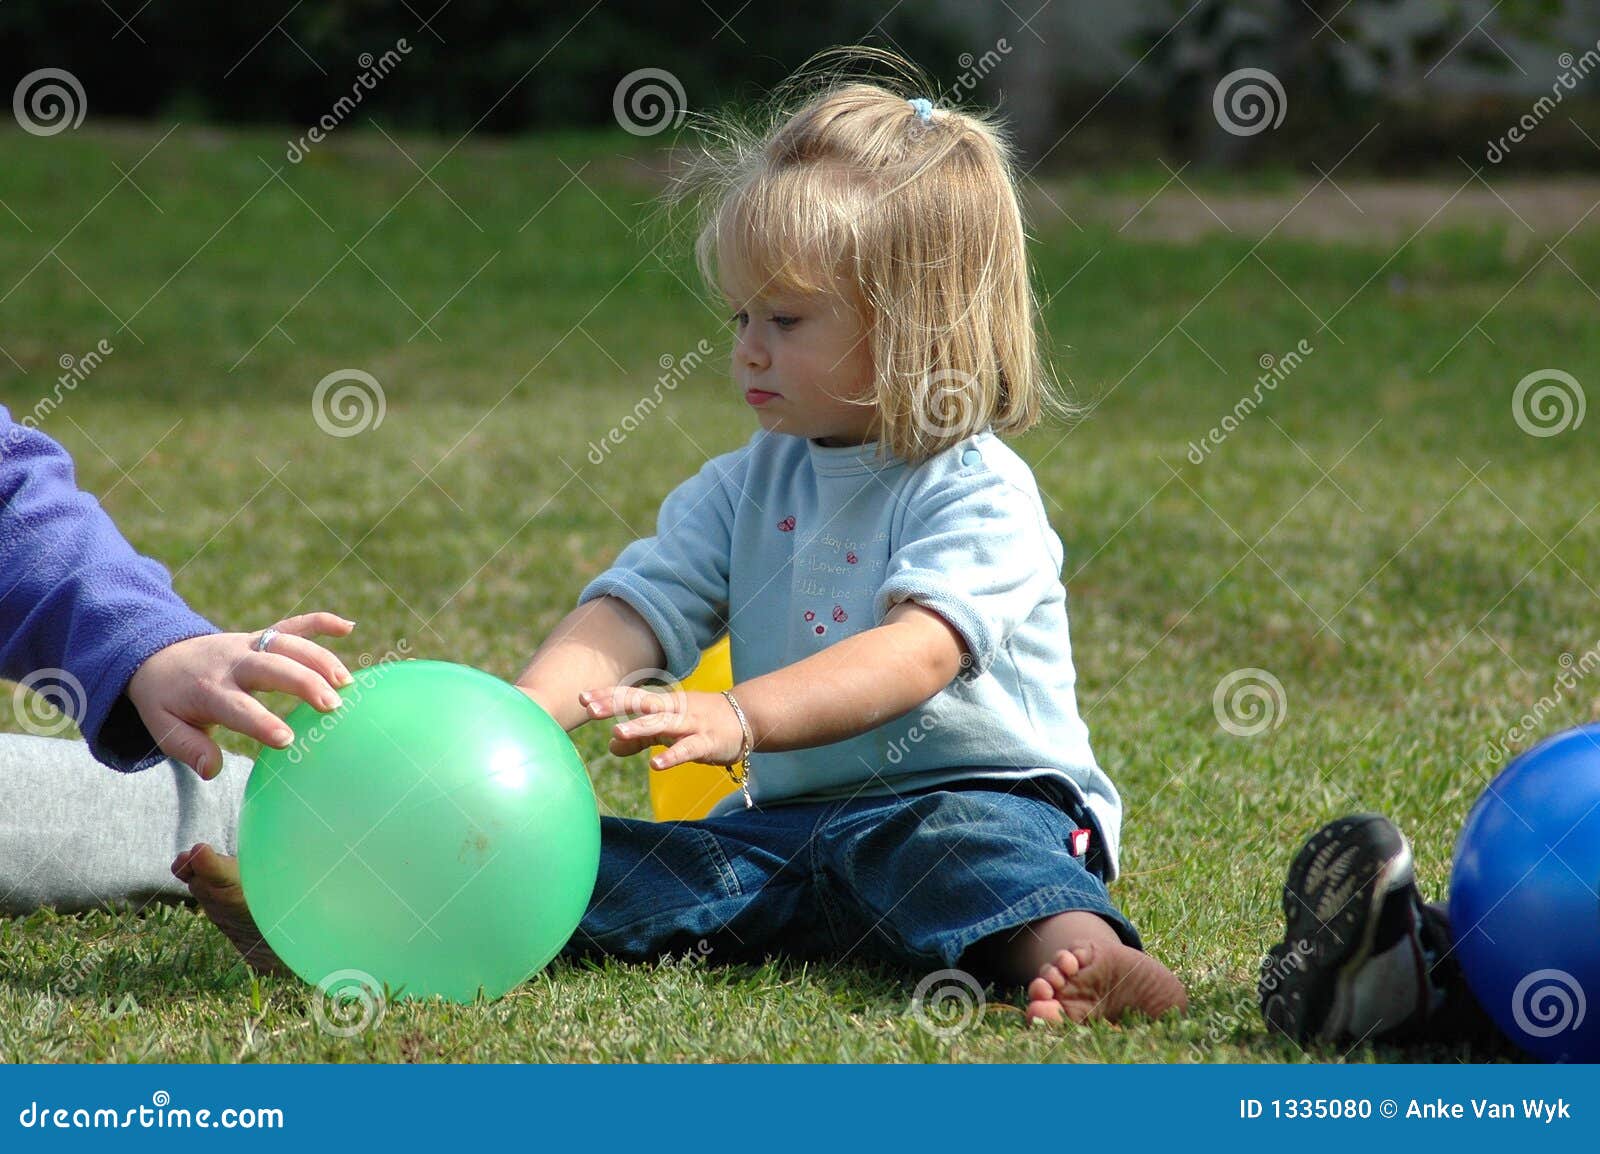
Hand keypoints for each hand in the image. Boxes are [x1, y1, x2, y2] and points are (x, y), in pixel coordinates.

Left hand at [126, 612, 355, 779]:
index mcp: (207, 689)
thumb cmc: (167, 700)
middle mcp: (232, 662)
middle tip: (333, 706)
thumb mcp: (164, 728)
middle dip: (304, 683)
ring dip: (320, 659)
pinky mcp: (261, 635)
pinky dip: (320, 621)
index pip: (238, 707)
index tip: (288, 740)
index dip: (262, 723)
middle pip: (272, 668)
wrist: (157, 655)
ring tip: (347, 683)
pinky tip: (348, 627)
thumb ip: (189, 749)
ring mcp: (249, 644)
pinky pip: (293, 623)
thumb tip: (212, 770)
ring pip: (288, 644)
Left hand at [577, 685, 745, 770]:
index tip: (581, 697)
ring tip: (618, 732)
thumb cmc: (702, 722)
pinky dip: (672, 756)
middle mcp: (674, 710)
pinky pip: (687, 750)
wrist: (747, 717)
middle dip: (616, 705)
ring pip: (663, 724)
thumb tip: (610, 745)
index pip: (631, 696)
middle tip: (589, 708)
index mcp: (663, 704)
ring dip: (640, 727)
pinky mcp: (707, 743)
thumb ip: (640, 737)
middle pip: (642, 704)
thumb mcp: (668, 728)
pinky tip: (655, 765)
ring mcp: (691, 725)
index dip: (607, 696)